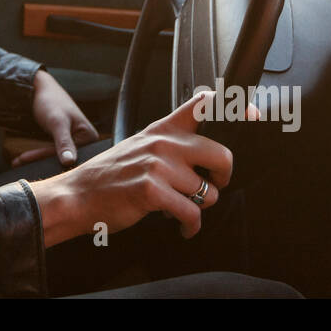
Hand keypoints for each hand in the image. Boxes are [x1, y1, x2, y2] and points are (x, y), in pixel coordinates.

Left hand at [18, 69, 99, 167]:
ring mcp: (73, 142)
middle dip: (41, 161)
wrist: (40, 89)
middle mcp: (85, 141)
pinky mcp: (62, 141)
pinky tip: (21, 159)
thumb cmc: (52, 101)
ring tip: (17, 162)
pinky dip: (36, 155)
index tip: (28, 161)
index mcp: (90, 136)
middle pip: (62, 157)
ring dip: (36, 160)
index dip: (49, 158)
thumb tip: (69, 162)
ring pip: (53, 156)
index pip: (70, 154)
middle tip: (19, 163)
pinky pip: (50, 152)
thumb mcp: (57, 122)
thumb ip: (64, 142)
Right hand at [29, 90, 254, 245]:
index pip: (202, 104)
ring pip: (207, 192)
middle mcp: (163, 143)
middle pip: (221, 154)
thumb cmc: (111, 175)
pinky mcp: (152, 191)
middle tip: (213, 185)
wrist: (79, 194)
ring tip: (184, 208)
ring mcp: (158, 166)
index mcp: (162, 128)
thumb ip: (170, 142)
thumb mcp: (140, 145)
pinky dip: (191, 226)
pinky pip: (191, 213)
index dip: (233, 106)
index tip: (252, 114)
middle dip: (223, 178)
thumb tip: (203, 152)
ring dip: (200, 207)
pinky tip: (182, 226)